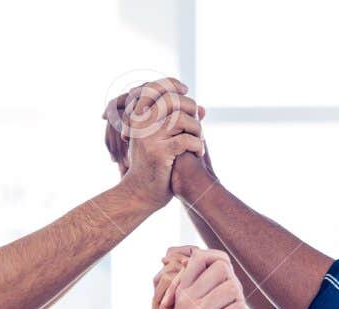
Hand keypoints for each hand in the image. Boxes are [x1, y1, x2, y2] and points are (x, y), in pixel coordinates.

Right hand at [105, 79, 205, 208]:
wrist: (143, 193)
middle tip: (197, 124)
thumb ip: (180, 121)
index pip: (154, 87)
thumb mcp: (164, 139)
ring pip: (180, 118)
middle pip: (171, 99)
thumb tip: (203, 108)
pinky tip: (198, 153)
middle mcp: (139, 123)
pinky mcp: (158, 153)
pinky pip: (186, 140)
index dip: (172, 84)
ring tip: (199, 141)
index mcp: (136, 116)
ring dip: (197, 130)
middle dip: (190, 108)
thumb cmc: (156, 165)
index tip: (186, 90)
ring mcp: (147, 137)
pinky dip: (198, 146)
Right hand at [132, 249, 249, 308]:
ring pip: (232, 288)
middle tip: (235, 300)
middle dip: (234, 282)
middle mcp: (186, 299)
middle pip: (222, 268)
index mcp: (180, 291)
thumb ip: (196, 291)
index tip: (226, 280)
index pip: (200, 257)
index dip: (218, 261)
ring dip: (241, 300)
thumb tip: (214, 265)